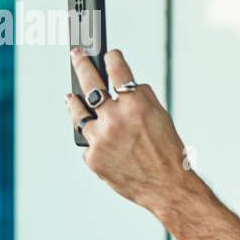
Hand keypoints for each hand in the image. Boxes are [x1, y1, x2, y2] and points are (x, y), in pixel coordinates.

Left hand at [64, 47, 193, 214]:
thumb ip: (139, 97)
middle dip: (81, 64)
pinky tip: (100, 141)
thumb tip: (121, 85)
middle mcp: (114, 119)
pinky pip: (87, 142)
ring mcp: (100, 139)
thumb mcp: (160, 116)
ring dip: (75, 104)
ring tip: (71, 97)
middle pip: (90, 84)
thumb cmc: (168, 152)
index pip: (117, 70)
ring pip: (79, 115)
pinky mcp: (92, 157)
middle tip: (76, 55)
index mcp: (135, 105)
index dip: (112, 58)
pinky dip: (93, 140)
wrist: (167, 186)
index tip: (108, 53)